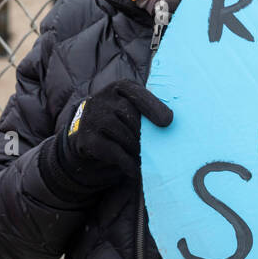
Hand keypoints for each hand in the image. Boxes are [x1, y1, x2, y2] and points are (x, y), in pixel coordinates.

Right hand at [40, 79, 172, 197]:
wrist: (90, 136)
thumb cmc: (122, 121)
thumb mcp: (133, 108)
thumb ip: (149, 110)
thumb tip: (169, 124)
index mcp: (119, 87)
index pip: (137, 93)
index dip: (153, 106)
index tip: (168, 121)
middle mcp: (102, 98)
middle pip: (131, 117)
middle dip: (144, 134)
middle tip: (152, 147)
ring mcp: (92, 117)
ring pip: (124, 135)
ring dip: (137, 149)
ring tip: (143, 157)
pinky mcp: (87, 139)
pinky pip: (114, 152)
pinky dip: (127, 163)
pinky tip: (134, 170)